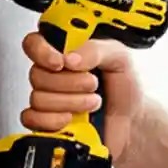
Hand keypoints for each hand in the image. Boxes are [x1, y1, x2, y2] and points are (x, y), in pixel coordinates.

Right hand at [21, 31, 143, 162]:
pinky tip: (72, 119)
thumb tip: (71, 57)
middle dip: (70, 82)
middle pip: (37, 74)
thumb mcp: (120, 57)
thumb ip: (95, 49)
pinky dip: (54, 121)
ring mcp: (49, 99)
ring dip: (71, 102)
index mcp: (66, 52)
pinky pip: (33, 120)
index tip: (61, 62)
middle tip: (93, 84)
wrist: (133, 122)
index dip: (41, 52)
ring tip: (93, 102)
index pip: (34, 43)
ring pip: (38, 99)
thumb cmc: (126, 88)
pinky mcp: (47, 123)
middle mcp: (53, 74)